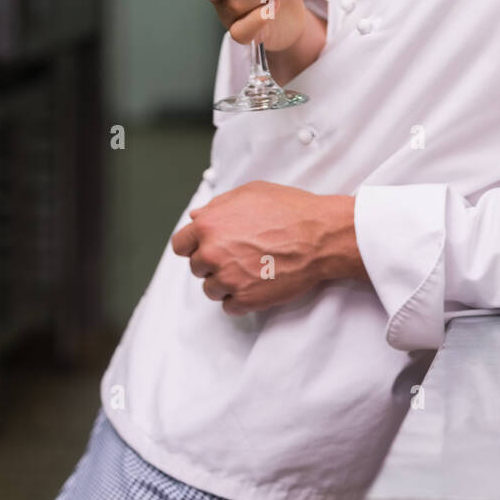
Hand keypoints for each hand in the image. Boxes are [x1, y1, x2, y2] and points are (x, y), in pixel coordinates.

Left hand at [171, 181, 366, 314]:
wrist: (319, 236)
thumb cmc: (289, 209)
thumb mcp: (251, 192)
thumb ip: (218, 205)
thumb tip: (196, 217)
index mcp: (209, 225)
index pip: (180, 244)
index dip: (194, 245)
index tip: (206, 247)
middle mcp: (212, 253)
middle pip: (197, 268)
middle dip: (213, 262)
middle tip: (239, 255)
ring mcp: (228, 279)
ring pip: (212, 290)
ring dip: (226, 283)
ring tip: (251, 270)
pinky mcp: (245, 300)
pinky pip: (230, 307)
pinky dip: (241, 299)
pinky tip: (257, 284)